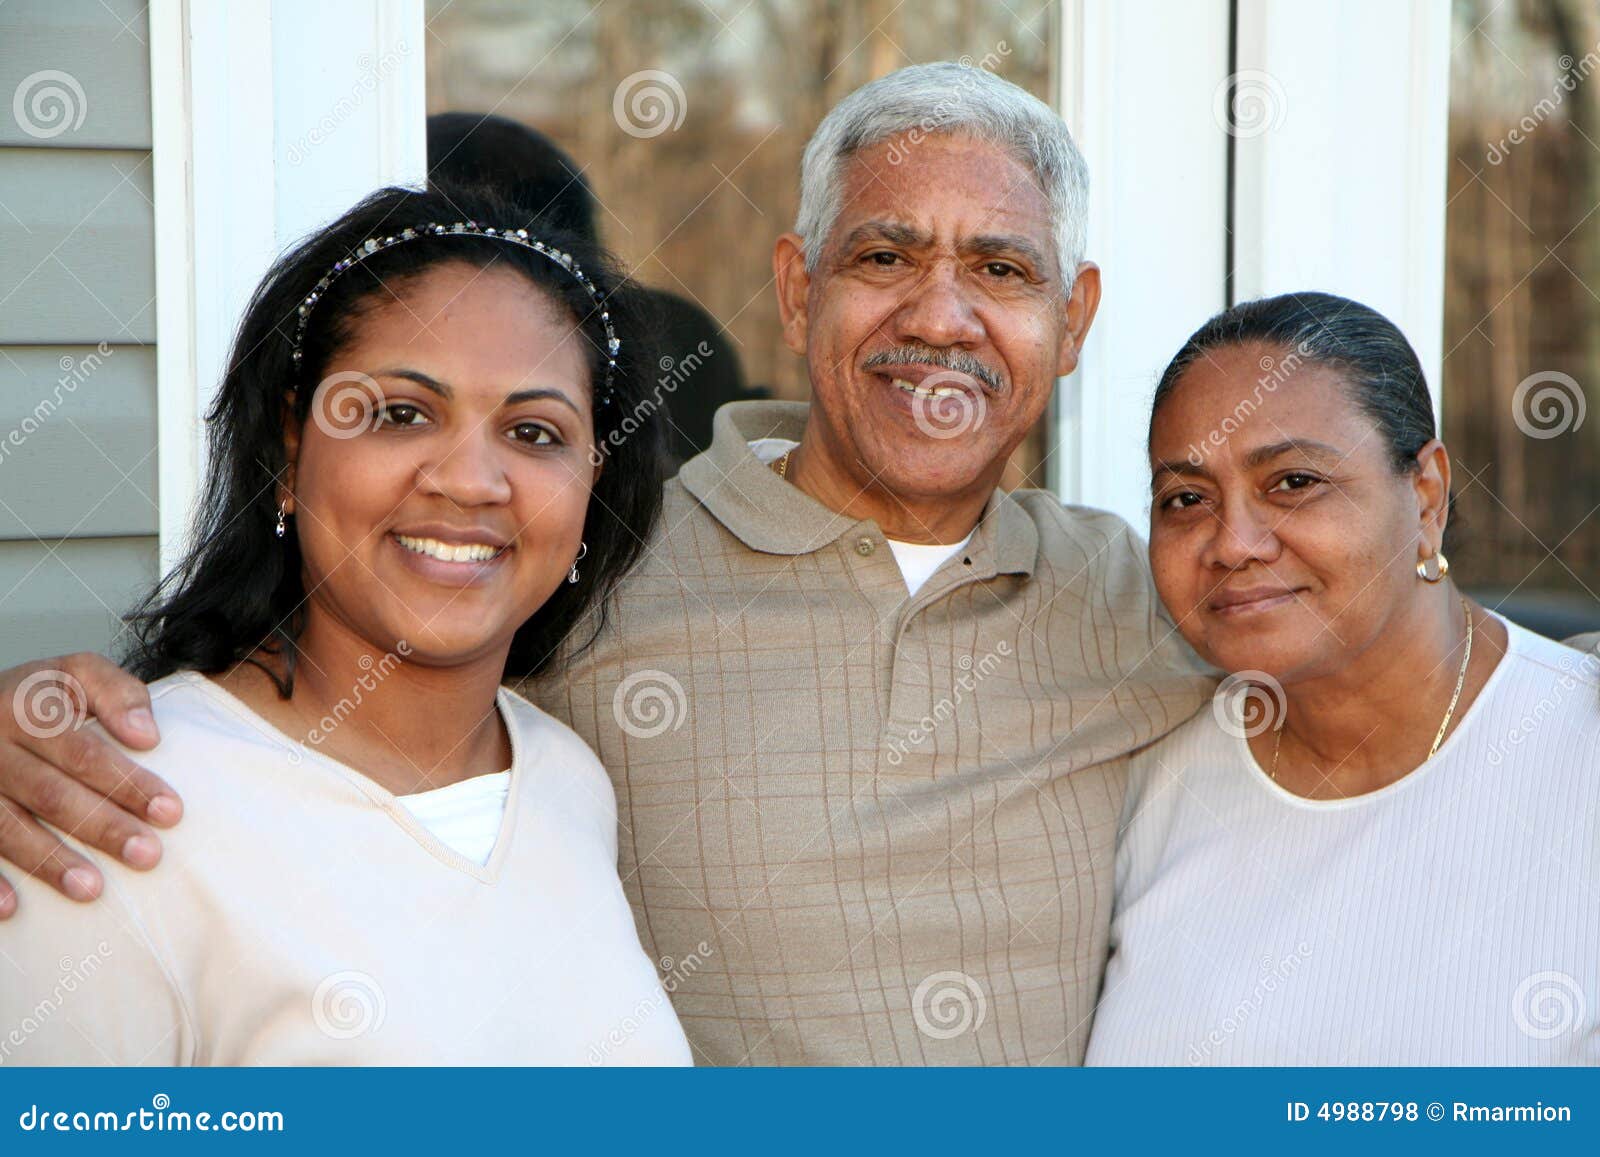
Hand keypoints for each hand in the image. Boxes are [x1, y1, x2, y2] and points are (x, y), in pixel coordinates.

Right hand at [0, 654, 179, 916]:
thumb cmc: (36, 698)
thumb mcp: (74, 674)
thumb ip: (117, 693)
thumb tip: (149, 736)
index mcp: (27, 710)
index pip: (84, 753)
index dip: (127, 783)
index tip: (170, 812)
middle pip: (50, 794)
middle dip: (102, 827)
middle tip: (147, 856)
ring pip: (6, 827)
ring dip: (49, 862)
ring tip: (92, 889)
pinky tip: (13, 908)